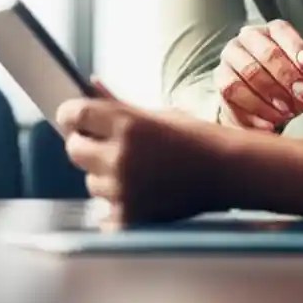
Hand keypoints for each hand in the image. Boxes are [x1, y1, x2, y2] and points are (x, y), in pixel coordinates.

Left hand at [58, 98, 228, 225]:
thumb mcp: (156, 114)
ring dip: (105, 177)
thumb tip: (88, 84)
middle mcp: (121, 157)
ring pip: (91, 182)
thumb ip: (117, 104)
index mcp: (127, 124)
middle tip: (105, 146)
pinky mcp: (130, 218)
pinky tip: (140, 195)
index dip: (72, 115)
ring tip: (137, 173)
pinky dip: (117, 206)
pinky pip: (104, 211)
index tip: (76, 119)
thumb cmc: (196, 138)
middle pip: (74, 149)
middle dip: (85, 145)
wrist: (230, 173)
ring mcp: (124, 190)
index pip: (74, 114)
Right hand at [215, 20, 302, 131]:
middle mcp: (246, 39)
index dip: (297, 50)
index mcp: (271, 32)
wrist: (262, 109)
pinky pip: (233, 92)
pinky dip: (255, 109)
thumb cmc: (288, 86)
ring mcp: (230, 58)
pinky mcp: (220, 80)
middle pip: (266, 52)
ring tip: (288, 112)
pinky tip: (270, 122)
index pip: (281, 31)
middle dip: (289, 77)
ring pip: (249, 72)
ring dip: (272, 95)